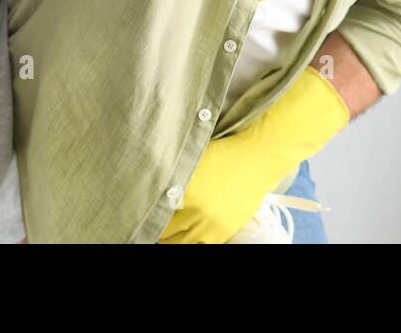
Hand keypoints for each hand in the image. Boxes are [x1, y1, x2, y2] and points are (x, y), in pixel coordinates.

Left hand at [157, 131, 293, 243]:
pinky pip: (201, 245)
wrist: (257, 160)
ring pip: (182, 243)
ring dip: (172, 240)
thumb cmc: (225, 155)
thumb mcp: (194, 161)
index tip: (142, 217)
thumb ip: (174, 177)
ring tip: (166, 235)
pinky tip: (185, 236)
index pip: (157, 216)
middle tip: (149, 228)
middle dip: (158, 231)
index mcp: (186, 193)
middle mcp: (197, 213)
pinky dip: (190, 241)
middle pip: (166, 234)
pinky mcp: (224, 231)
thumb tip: (154, 190)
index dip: (148, 217)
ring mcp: (211, 225)